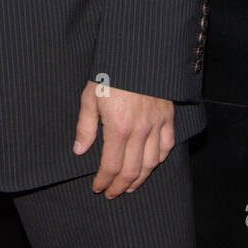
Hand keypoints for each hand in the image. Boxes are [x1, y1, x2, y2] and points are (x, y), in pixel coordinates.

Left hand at [73, 82, 174, 198]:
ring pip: (151, 163)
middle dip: (120, 187)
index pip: (111, 166)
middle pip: (132, 171)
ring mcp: (156, 125)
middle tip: (112, 193)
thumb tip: (79, 150)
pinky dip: (159, 160)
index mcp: (118, 127)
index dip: (104, 181)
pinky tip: (151, 165)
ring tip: (130, 186)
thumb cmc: (110, 73)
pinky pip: (167, 146)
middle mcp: (140, 131)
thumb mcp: (90, 96)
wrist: (137, 54)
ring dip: (140, 179)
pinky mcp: (168, 117)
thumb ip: (85, 126)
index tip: (97, 187)